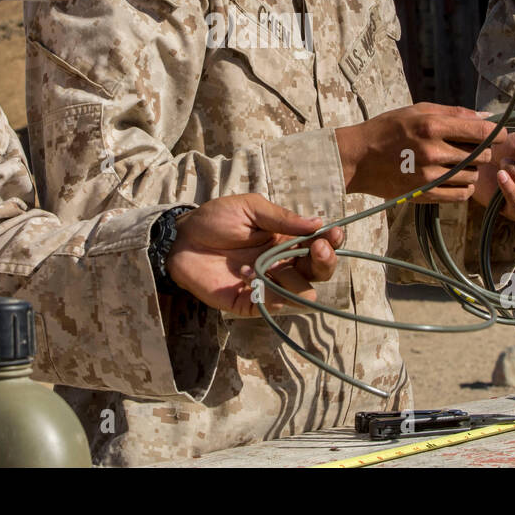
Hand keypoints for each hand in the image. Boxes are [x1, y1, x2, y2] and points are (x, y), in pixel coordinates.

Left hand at [165, 194, 343, 317]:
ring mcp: (267, 285)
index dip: (331, 244)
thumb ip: (282, 218)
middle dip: (324, 263)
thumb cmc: (215, 219)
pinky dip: (265, 292)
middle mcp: (282, 265)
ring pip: (301, 293)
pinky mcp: (248, 302)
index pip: (319, 247)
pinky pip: (271, 306)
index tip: (333, 235)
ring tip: (263, 264)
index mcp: (286, 241)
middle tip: (317, 250)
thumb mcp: (250, 208)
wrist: (181, 240)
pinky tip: (246, 277)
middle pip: (318, 273)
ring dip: (289, 279)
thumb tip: (318, 223)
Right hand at [334, 103, 514, 214]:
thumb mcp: (417, 110)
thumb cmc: (387, 129)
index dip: (498, 134)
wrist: (357, 158)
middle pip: (481, 155)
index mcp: (431, 126)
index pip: (481, 132)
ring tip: (457, 164)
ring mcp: (428, 176)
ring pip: (471, 176)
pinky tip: (455, 180)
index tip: (501, 135)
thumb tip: (486, 118)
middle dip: (482, 152)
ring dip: (471, 170)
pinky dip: (463, 188)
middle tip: (472, 149)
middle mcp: (432, 151)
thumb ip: (453, 113)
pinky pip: (459, 195)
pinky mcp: (424, 194)